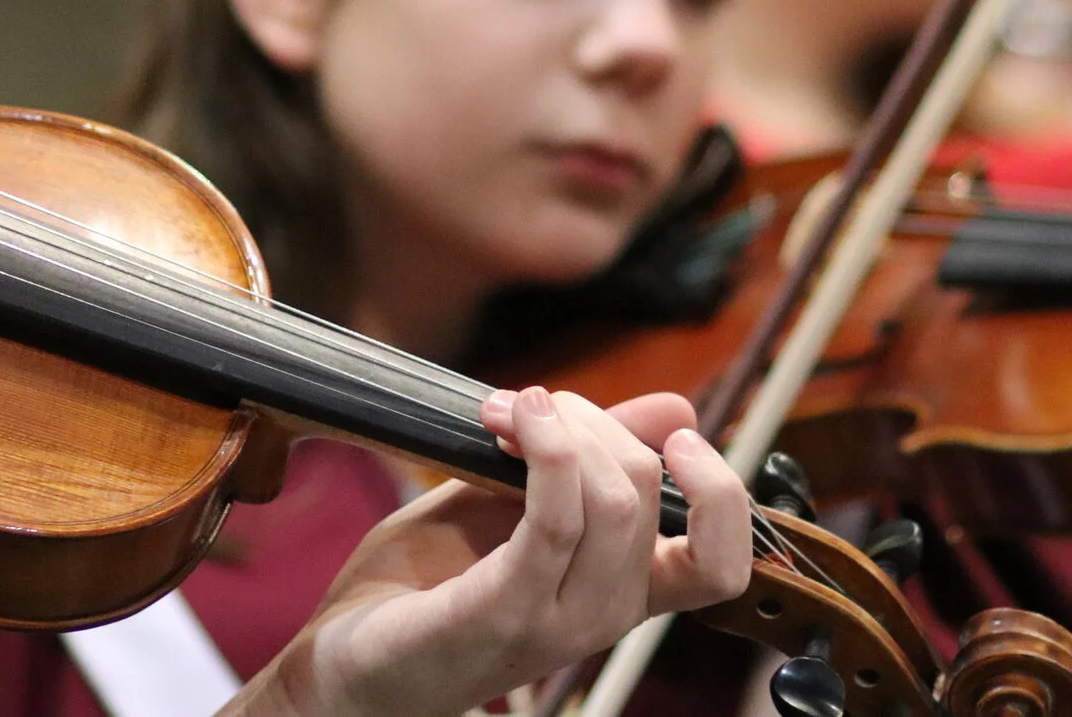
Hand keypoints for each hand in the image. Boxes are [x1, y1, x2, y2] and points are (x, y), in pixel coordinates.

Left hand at [234, 389, 747, 716]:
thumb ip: (586, 461)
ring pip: (614, 499)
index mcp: (621, 592)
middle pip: (647, 488)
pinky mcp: (502, 613)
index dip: (721, 485)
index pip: (724, 559)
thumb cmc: (425, 585)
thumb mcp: (514, 503)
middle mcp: (605, 615)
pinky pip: (553, 522)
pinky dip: (544, 454)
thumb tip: (675, 405)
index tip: (672, 433)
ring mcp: (558, 621)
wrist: (347, 666)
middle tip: (524, 406)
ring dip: (561, 426)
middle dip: (590, 417)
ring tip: (504, 412)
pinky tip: (511, 424)